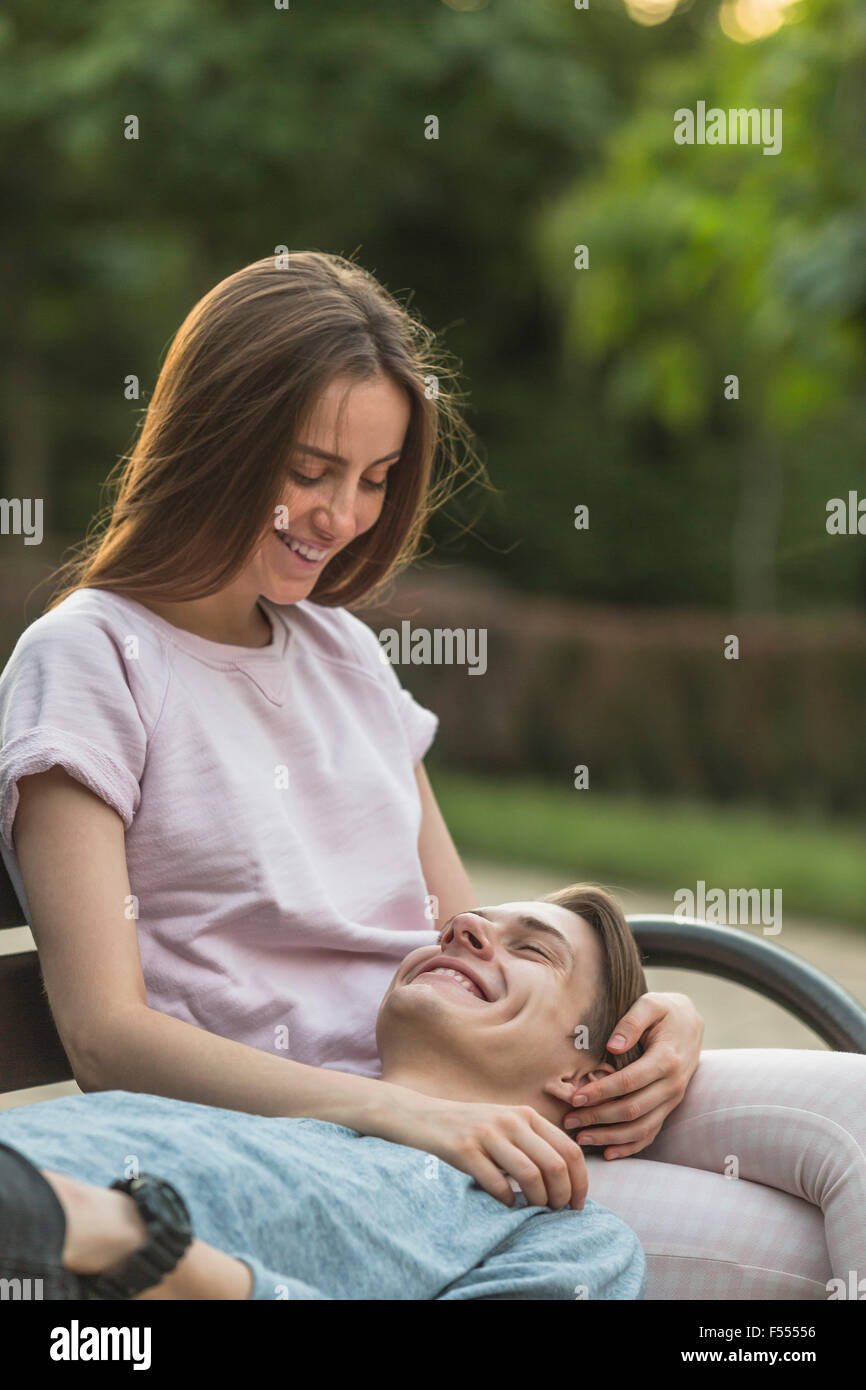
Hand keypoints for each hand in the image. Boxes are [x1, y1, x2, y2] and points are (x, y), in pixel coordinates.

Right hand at [387, 1092, 588, 1210]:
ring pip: (531, 1176)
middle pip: (555, 1165)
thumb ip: (533, 1142)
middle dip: (562, 1196)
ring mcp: (487, 1134)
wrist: (423, 1116)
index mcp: (526, 1115)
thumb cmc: (471, 1127)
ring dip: (538, 1201)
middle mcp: (511, 1121)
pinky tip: (505, 1203)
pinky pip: (497, 1183)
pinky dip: (507, 1200)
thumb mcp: (506, 1124)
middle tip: (556, 1211)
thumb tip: (566, 1180)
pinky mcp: (465, 1150)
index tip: (577, 1204)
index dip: (580, 1181)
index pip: (569, 1150)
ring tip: (534, 1210)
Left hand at [560, 992, 703, 1159]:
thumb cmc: (666, 1011)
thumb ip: (632, 1021)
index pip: (629, 1082)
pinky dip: (630, 1146)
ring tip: (581, 1138)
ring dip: (610, 1137)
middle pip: (632, 1110)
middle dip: (598, 1117)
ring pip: (641, 1128)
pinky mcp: (669, 1108)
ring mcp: (672, 1100)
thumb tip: (613, 1045)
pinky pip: (651, 1133)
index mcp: (666, 1059)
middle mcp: (672, 1085)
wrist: (692, 1023)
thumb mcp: (651, 1004)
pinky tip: (608, 1153)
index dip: (601, 1092)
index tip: (575, 1097)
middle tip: (569, 1120)